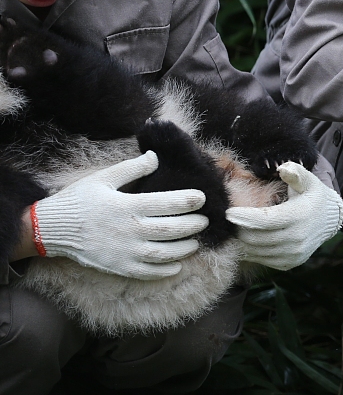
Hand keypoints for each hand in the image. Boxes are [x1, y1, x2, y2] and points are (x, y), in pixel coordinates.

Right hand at [33, 151, 207, 279]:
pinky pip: (148, 272)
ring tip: (195, 241)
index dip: (189, 200)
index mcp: (128, 206)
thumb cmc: (79, 200)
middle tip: (204, 221)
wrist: (51, 228)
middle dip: (193, 225)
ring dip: (185, 248)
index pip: (168, 203)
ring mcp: (125, 251)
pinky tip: (177, 264)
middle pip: (172, 230)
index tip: (202, 198)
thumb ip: (132, 168)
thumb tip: (155, 157)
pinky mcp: (119, 267)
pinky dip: (165, 270)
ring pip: (164, 253)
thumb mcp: (104, 178)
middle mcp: (130, 230)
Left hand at [226, 162, 342, 270]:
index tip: (228, 212)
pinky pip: (262, 259)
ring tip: (234, 230)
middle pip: (256, 238)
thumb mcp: (307, 181)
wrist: (328, 221)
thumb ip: (295, 173)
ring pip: (256, 251)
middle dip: (238, 230)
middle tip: (228, 221)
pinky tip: (246, 240)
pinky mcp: (289, 263)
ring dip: (241, 242)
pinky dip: (250, 251)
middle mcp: (297, 238)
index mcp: (299, 215)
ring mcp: (293, 254)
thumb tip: (282, 169)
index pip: (265, 220)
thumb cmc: (313, 196)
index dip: (244, 217)